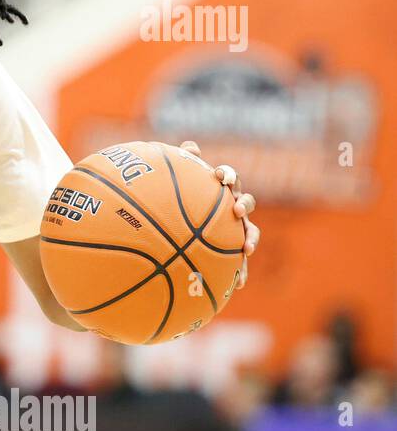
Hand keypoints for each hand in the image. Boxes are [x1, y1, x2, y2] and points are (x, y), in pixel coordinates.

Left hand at [180, 141, 258, 289]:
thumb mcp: (181, 187)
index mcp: (220, 191)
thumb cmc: (182, 204)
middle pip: (245, 202)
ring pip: (250, 231)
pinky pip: (242, 261)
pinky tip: (240, 284)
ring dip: (251, 238)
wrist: (184, 232)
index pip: (228, 179)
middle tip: (235, 209)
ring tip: (246, 249)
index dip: (228, 175)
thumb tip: (190, 146)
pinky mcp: (236, 250)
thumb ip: (184, 165)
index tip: (220, 177)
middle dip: (243, 204)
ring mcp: (237, 229)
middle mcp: (233, 208)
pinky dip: (243, 271)